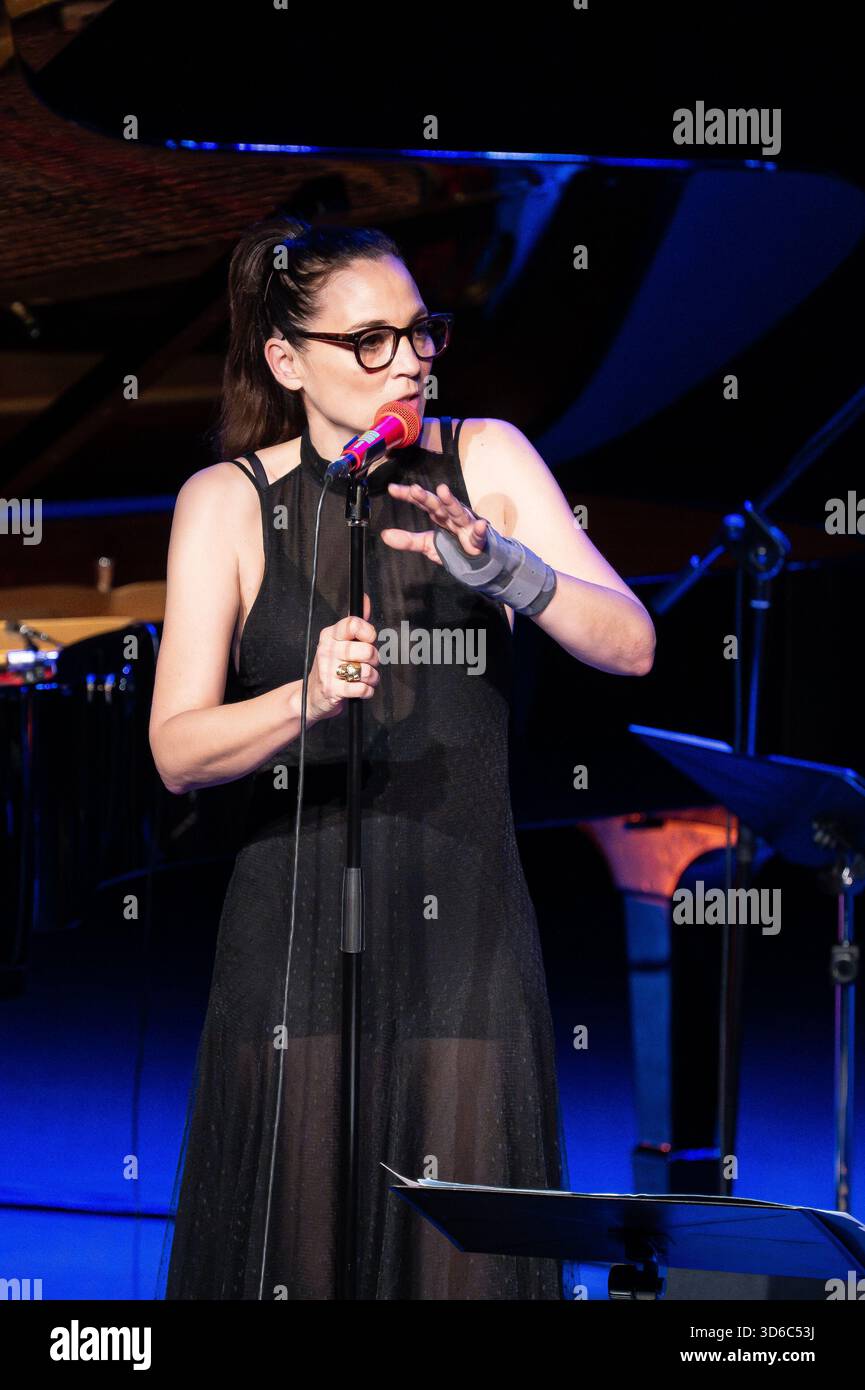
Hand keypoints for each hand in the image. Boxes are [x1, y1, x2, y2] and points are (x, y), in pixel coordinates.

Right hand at [306, 591, 379, 720]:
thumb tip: (364, 599)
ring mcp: (327, 670)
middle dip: (374, 660)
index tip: (370, 639)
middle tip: (367, 663)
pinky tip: (360, 689)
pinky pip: (361, 689)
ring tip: (365, 678)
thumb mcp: (340, 642)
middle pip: (366, 650)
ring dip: (372, 678)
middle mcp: (327, 650)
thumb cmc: (332, 667)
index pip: (353, 624)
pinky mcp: (331, 689)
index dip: (368, 632)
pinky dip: (367, 691)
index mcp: (330, 635)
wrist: (313, 695)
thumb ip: (356, 623)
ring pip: (365, 671)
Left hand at [380, 481, 489, 564]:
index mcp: (438, 515)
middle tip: (414, 489)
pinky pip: (478, 535)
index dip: (408, 496)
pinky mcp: (478, 539)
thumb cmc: (453, 546)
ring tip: (443, 491)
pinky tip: (480, 525)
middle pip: (437, 504)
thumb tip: (384, 535)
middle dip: (426, 497)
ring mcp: (466, 525)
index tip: (392, 489)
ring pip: (457, 512)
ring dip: (451, 502)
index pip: (422, 502)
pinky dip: (479, 530)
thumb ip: (408, 540)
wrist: (476, 559)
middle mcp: (451, 516)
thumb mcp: (427, 544)